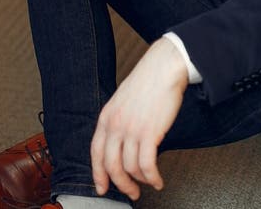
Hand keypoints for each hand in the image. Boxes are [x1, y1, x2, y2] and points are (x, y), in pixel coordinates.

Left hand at [90, 37, 188, 200]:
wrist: (164, 67)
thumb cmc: (148, 81)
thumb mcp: (122, 100)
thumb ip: (118, 121)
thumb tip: (122, 143)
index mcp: (106, 117)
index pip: (96, 154)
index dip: (98, 175)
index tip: (103, 187)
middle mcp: (115, 125)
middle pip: (111, 166)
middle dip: (121, 185)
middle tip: (131, 193)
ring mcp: (131, 130)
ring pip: (130, 168)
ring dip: (140, 181)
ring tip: (150, 183)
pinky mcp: (149, 133)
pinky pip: (147, 165)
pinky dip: (153, 177)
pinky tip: (158, 180)